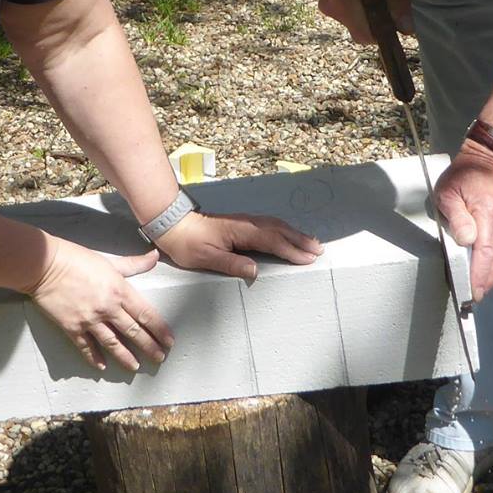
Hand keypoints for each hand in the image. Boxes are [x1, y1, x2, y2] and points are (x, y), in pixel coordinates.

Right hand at [28, 239, 175, 372]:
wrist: (44, 265)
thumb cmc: (77, 259)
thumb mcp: (109, 261)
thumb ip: (134, 264)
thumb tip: (155, 257)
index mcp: (120, 291)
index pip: (146, 315)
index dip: (160, 329)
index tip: (168, 340)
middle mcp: (108, 308)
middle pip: (134, 332)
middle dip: (149, 347)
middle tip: (159, 358)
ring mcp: (90, 320)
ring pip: (113, 344)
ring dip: (125, 357)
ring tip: (135, 366)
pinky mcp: (72, 327)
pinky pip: (86, 347)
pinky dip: (94, 358)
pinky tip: (101, 366)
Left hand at [155, 212, 323, 279]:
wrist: (174, 224)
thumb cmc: (187, 243)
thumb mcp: (205, 257)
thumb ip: (230, 263)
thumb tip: (255, 271)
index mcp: (240, 231)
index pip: (271, 240)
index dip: (291, 250)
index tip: (308, 258)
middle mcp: (246, 223)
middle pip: (279, 230)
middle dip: (300, 240)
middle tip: (319, 250)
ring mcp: (246, 222)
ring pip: (276, 225)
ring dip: (295, 234)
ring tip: (312, 243)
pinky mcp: (243, 224)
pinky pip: (270, 225)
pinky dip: (284, 230)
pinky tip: (290, 235)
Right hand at [306, 0, 411, 44]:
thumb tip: (408, 29)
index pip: (364, 34)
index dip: (382, 35)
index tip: (395, 24)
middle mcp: (331, 5)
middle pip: (361, 32)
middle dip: (377, 25)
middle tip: (388, 5)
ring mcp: (326, 7)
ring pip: (355, 27)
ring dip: (369, 18)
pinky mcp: (325, 6)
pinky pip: (348, 20)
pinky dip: (360, 13)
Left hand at [433, 145, 492, 300]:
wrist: (484, 164)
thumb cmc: (461, 180)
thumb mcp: (447, 193)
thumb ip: (456, 217)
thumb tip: (466, 241)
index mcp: (487, 213)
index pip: (487, 251)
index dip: (480, 276)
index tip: (471, 293)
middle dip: (486, 284)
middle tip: (471, 298)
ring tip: (480, 288)